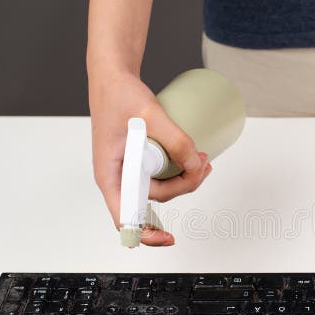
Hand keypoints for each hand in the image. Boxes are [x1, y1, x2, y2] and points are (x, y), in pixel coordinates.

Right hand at [89, 70, 211, 245]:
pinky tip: (194, 160)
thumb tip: (196, 162)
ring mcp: (130, 169)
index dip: (147, 233)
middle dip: (184, 187)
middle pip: (155, 199)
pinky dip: (179, 170)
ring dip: (185, 179)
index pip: (125, 217)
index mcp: (110, 175)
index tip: (168, 239)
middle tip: (203, 167)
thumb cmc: (118, 94)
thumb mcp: (149, 114)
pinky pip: (162, 174)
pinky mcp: (140, 159)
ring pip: (162, 186)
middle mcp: (119, 177)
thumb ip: (175, 139)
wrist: (113, 76)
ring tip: (203, 159)